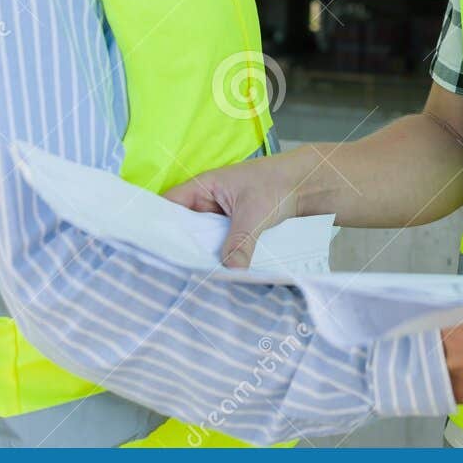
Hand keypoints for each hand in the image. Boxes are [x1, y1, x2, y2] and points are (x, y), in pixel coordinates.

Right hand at [163, 153, 311, 267]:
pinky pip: (222, 246)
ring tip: (193, 280)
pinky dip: (222, 258)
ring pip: (204, 240)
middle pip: (184, 228)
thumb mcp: (255, 212)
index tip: (152, 249)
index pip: (169, 205)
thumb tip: (230, 271)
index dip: (159, 224)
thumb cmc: (278, 182)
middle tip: (172, 273)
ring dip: (204, 255)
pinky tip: (219, 276)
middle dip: (182, 247)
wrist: (310, 183)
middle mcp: (208, 203)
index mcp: (204, 187)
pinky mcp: (237, 231)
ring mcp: (222, 218)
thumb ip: (240, 241)